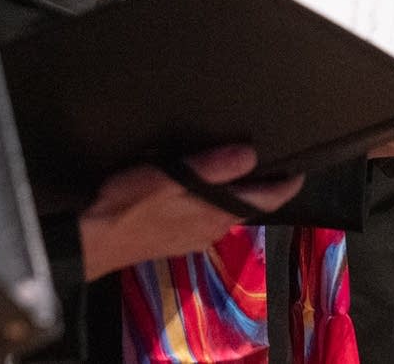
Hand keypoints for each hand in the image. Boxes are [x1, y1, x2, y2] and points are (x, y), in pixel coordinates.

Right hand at [77, 145, 302, 280]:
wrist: (91, 239)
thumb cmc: (128, 206)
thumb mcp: (170, 178)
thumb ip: (212, 168)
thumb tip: (252, 155)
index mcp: (216, 214)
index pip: (267, 201)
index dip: (287, 185)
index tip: (301, 169)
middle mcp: (211, 229)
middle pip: (248, 206)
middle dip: (262, 185)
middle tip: (271, 158)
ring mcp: (192, 237)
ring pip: (226, 211)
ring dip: (236, 192)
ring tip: (238, 167)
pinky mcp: (174, 238)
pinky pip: (205, 216)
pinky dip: (214, 200)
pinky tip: (199, 188)